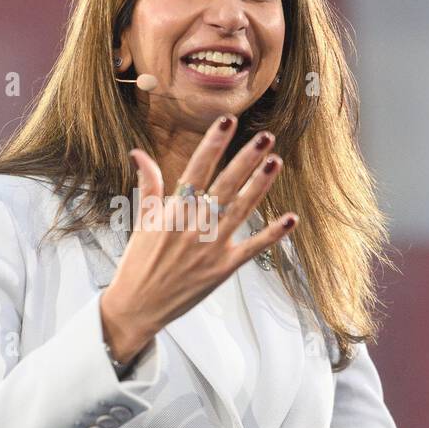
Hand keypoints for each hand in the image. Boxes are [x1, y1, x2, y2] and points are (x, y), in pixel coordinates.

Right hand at [99, 115, 297, 362]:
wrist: (137, 306)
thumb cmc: (138, 264)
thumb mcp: (142, 221)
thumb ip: (149, 186)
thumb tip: (139, 153)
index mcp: (173, 211)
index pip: (197, 168)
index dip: (213, 143)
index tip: (227, 121)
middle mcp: (194, 226)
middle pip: (224, 185)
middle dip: (246, 159)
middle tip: (266, 136)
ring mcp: (210, 247)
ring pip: (241, 210)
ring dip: (260, 186)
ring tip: (276, 162)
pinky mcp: (223, 268)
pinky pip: (252, 248)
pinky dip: (272, 234)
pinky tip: (291, 219)